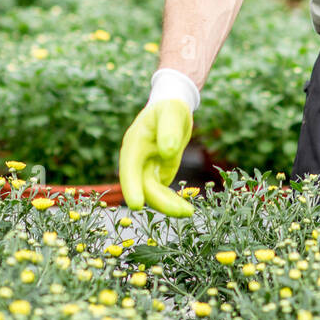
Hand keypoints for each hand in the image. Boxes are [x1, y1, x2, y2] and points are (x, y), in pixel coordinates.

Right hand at [119, 98, 193, 216]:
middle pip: (143, 186)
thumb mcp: (172, 113)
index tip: (136, 205)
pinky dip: (172, 201)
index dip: (131, 187)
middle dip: (161, 201)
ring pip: (152, 193)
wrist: (172, 108)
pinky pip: (161, 192)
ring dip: (168, 205)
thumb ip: (169, 130)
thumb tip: (168, 152)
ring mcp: (145, 168)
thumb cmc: (170, 108)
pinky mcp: (156, 174)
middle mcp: (136, 159)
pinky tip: (186, 208)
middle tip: (184, 211)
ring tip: (189, 212)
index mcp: (135, 144)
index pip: (129, 168)